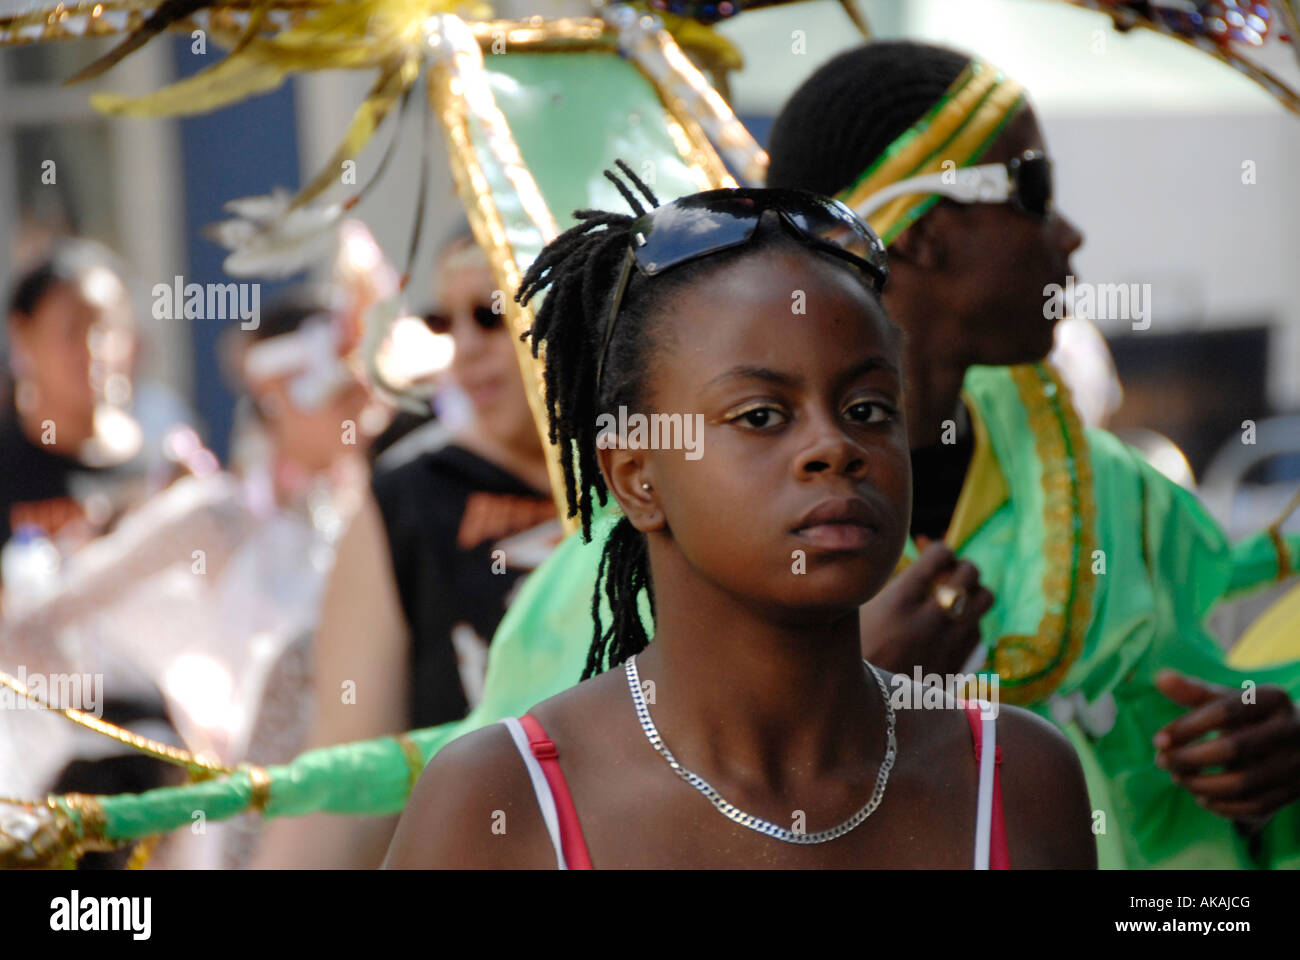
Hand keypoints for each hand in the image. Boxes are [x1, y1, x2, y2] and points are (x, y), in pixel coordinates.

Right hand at [859, 537, 994, 676]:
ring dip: (972, 593)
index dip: (939, 550)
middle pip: (971, 573)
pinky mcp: (955, 667)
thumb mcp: (853, 617)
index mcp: (898, 601)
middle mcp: (928, 620)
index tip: (930, 559)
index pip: (941, 553)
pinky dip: (968, 624)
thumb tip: (907, 567)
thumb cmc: (845, 659)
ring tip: (953, 600)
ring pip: (984, 600)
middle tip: (946, 575)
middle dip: (960, 568)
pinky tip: (949, 629)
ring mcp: (947, 644)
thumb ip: (884, 590)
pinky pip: (977, 632)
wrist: (855, 713)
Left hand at [1154, 670, 1299, 828]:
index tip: (1158, 740)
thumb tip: (1160, 678)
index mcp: (1271, 699)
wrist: (1298, 739)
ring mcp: (1296, 763)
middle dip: (1189, 758)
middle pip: (1233, 748)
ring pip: (1243, 783)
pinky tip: (1200, 797)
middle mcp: (1291, 730)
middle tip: (1161, 762)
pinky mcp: (1295, 791)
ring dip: (1200, 785)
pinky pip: (1256, 806)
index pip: (1223, 712)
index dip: (1186, 727)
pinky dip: (1222, 806)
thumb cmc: (1249, 714)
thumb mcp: (1226, 699)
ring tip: (1177, 778)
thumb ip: (1193, 692)